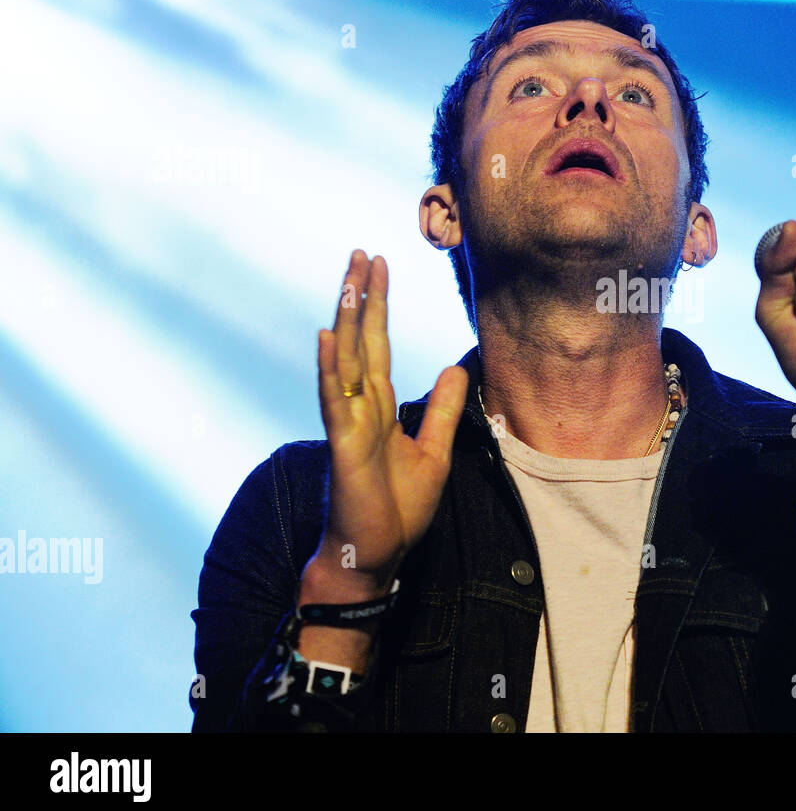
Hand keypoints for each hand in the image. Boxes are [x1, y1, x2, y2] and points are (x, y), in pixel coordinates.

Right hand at [307, 250, 467, 600]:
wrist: (377, 555)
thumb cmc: (398, 510)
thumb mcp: (435, 451)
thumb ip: (443, 410)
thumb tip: (453, 369)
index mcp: (380, 409)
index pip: (378, 347)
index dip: (379, 308)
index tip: (379, 268)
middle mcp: (360, 409)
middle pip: (360, 342)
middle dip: (362, 298)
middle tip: (363, 254)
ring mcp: (349, 424)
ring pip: (346, 360)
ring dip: (346, 319)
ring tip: (349, 279)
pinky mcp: (344, 447)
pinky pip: (335, 401)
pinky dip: (330, 368)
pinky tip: (327, 336)